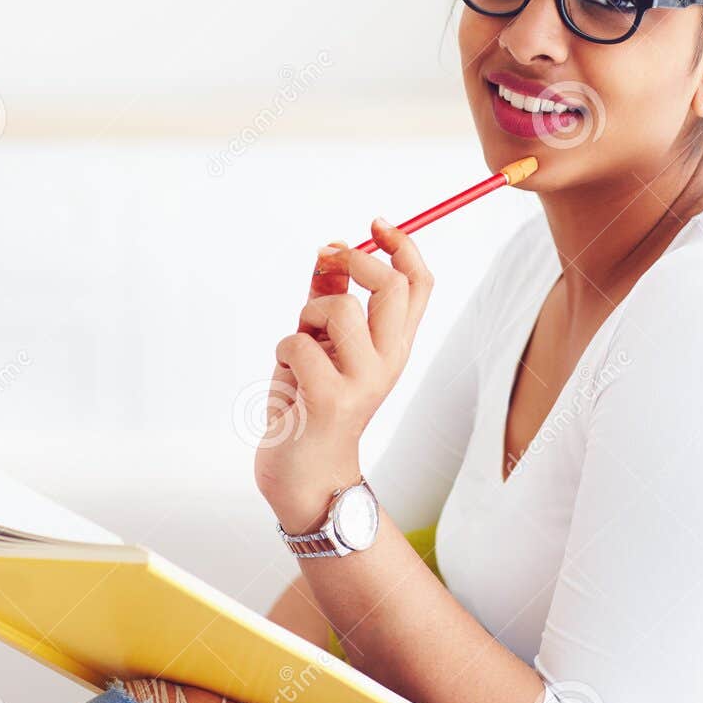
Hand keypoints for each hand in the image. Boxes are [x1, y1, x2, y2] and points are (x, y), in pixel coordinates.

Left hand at [254, 217, 434, 532]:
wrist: (305, 478)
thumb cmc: (310, 406)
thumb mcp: (323, 346)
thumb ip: (329, 299)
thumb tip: (330, 252)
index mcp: (395, 347)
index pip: (420, 284)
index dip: (403, 245)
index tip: (376, 224)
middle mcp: (390, 362)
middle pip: (391, 285)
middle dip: (355, 259)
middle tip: (328, 255)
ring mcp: (363, 382)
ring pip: (337, 308)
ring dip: (306, 317)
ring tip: (300, 348)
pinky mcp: (330, 399)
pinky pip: (297, 343)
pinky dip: (282, 353)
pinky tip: (288, 383)